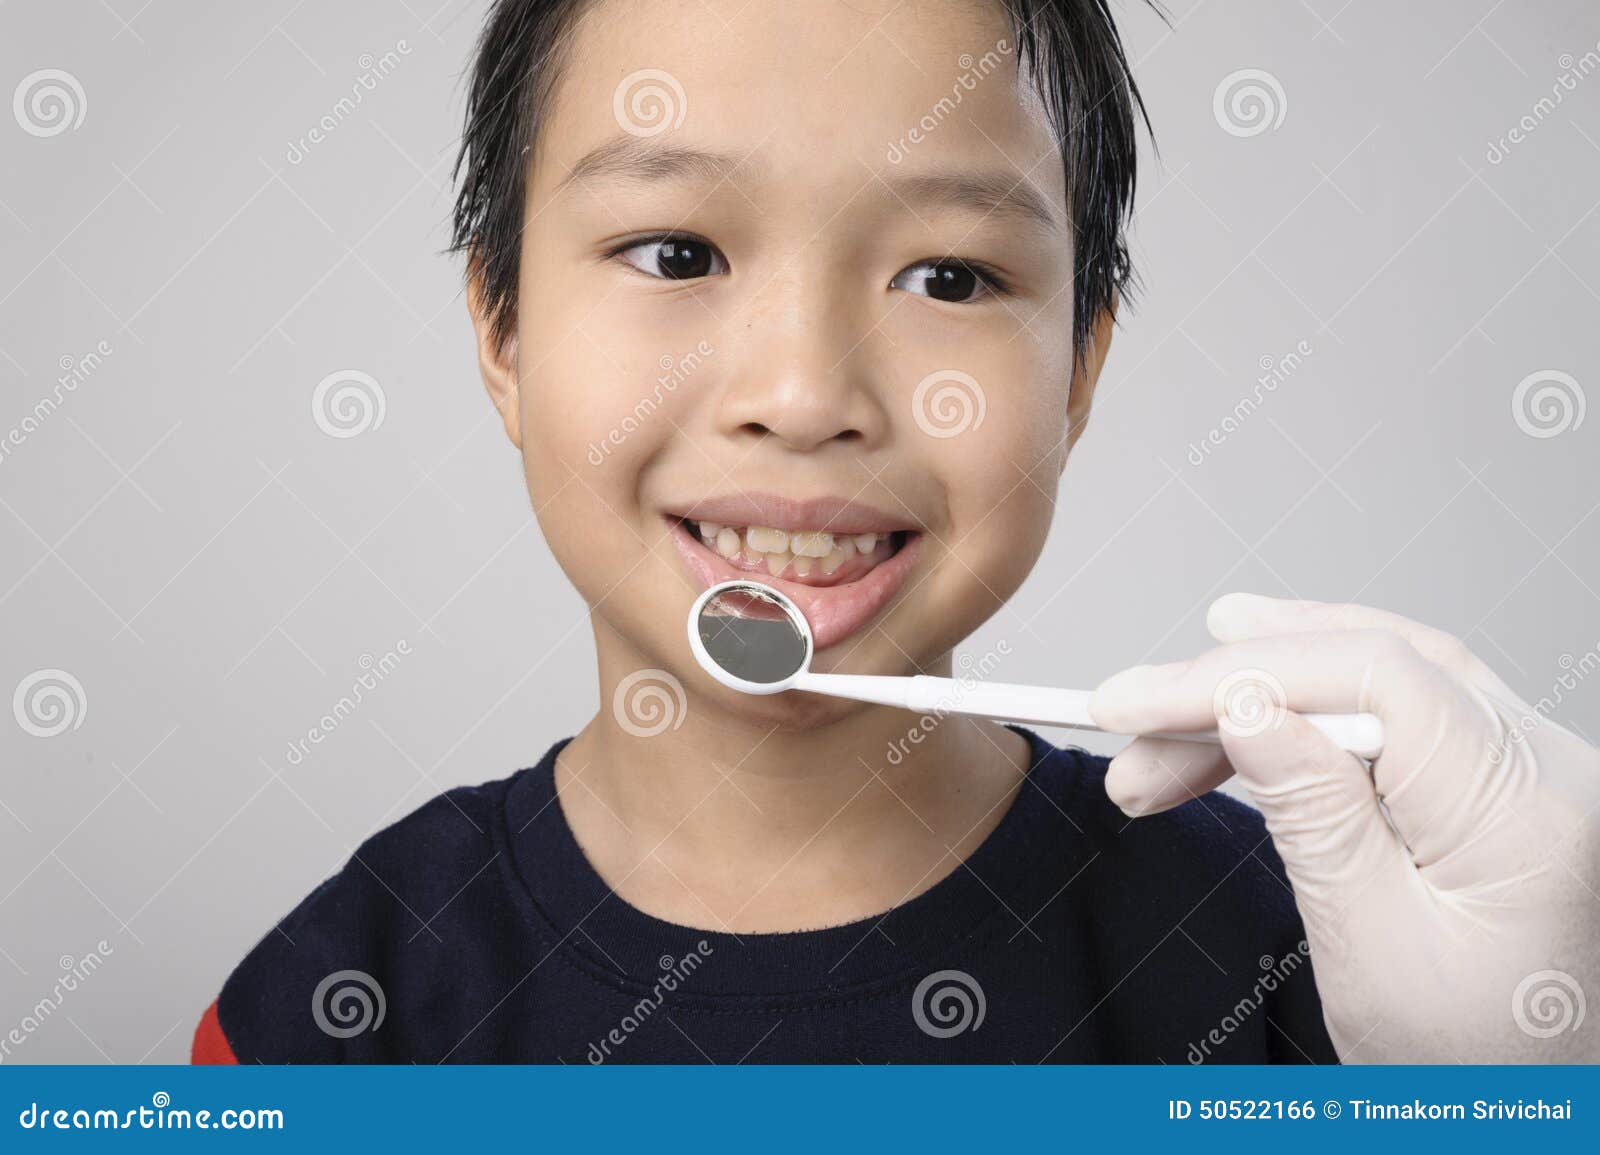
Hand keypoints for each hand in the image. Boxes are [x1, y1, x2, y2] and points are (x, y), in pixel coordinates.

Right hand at [1088, 593, 1599, 1062]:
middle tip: (1129, 730)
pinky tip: (1257, 697)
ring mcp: (1538, 771)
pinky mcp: (1508, 783)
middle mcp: (1555, 772)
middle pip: (1372, 669)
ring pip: (1386, 674)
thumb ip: (1315, 818)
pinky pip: (1407, 705)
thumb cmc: (1476, 1074)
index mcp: (1530, 817)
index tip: (1133, 704)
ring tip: (1168, 712)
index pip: (1373, 681)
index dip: (1238, 672)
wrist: (1542, 1118)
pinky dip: (1319, 698)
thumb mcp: (1373, 957)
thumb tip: (1244, 703)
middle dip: (1234, 686)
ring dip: (1267, 681)